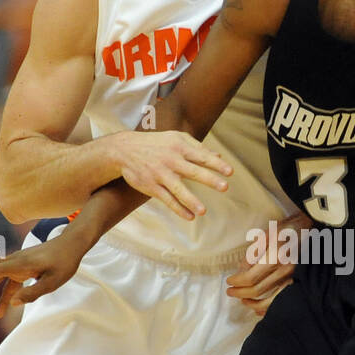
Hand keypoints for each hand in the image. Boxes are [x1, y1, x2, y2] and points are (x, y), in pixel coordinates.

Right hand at [0, 230, 86, 317]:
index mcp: (20, 263)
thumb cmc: (65, 262)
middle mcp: (14, 261)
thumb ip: (33, 292)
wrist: (72, 244)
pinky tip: (0, 311)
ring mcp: (16, 263)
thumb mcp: (54, 281)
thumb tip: (13, 303)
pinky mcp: (20, 267)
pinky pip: (5, 280)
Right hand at [117, 131, 231, 219]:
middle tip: (225, 187)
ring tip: (203, 211)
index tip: (230, 172)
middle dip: (209, 179)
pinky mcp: (151, 186)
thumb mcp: (175, 138)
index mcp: (179, 147)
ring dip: (191, 200)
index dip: (216, 164)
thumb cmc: (156, 143)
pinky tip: (190, 217)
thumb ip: (197, 147)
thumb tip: (218, 157)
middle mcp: (171, 160)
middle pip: (192, 171)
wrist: (124, 150)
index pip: (201, 156)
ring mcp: (160, 174)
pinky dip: (178, 208)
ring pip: (177, 189)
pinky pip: (166, 199)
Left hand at [226, 214, 305, 314]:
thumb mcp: (266, 234)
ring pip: (269, 300)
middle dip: (240, 293)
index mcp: (275, 257)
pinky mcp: (297, 283)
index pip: (250, 277)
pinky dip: (269, 307)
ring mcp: (292, 279)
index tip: (229, 281)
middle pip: (257, 290)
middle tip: (230, 291)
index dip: (237, 281)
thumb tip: (241, 270)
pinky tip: (258, 308)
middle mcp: (284, 271)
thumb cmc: (287, 229)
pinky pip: (281, 300)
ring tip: (243, 300)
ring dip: (252, 303)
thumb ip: (252, 253)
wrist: (311, 229)